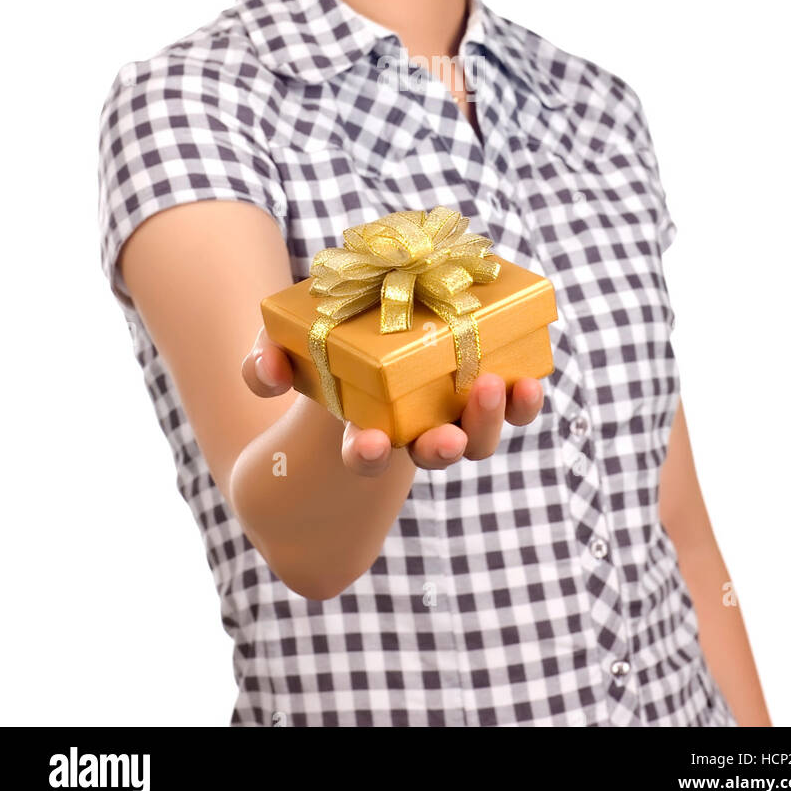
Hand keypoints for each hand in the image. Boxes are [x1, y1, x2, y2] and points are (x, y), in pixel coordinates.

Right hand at [241, 329, 544, 476]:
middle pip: (438, 455)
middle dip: (442, 450)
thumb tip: (267, 369)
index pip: (367, 457)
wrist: (370, 333)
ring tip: (492, 388)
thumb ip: (263, 365)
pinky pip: (510, 404)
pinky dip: (521, 400)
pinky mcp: (485, 386)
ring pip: (479, 437)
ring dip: (489, 421)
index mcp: (366, 431)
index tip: (366, 444)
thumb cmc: (325, 356)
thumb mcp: (284, 355)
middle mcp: (416, 431)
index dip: (366, 456)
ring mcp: (454, 413)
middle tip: (445, 437)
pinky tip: (528, 380)